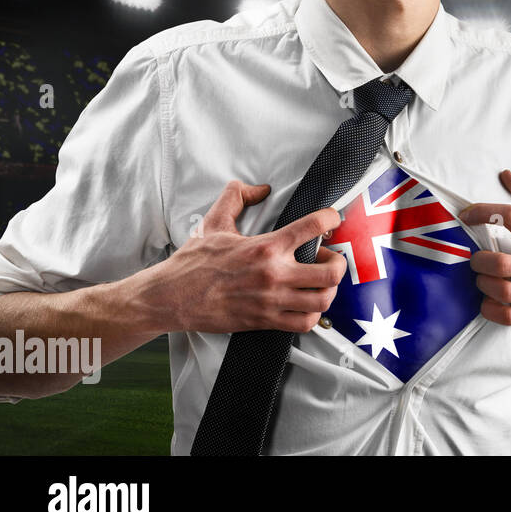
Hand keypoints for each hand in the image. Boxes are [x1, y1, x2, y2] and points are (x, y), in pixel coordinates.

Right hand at [157, 180, 347, 333]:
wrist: (171, 297)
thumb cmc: (192, 263)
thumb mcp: (214, 222)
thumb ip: (236, 198)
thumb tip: (259, 188)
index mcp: (265, 246)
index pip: (313, 226)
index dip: (330, 218)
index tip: (331, 219)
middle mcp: (274, 274)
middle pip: (332, 271)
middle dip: (339, 262)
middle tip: (329, 258)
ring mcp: (272, 300)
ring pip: (323, 299)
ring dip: (329, 290)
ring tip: (320, 282)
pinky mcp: (266, 320)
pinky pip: (304, 323)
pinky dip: (313, 315)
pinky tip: (305, 304)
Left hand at [459, 170, 510, 334]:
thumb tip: (508, 176)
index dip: (483, 212)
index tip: (468, 215)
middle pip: (501, 263)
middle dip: (479, 261)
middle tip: (477, 258)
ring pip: (501, 291)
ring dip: (483, 284)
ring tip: (484, 278)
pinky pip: (508, 317)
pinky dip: (491, 310)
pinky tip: (490, 301)